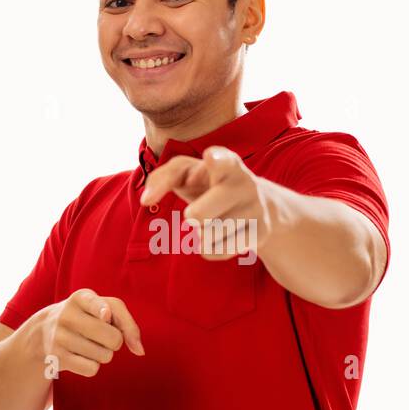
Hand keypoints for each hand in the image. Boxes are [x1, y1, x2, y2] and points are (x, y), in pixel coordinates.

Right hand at [36, 288, 143, 377]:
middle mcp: (67, 314)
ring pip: (105, 356)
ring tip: (89, 344)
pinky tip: (81, 356)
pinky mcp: (57, 357)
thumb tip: (140, 351)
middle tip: (102, 335)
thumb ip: (128, 324)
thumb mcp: (105, 308)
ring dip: (104, 354)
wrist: (44, 331)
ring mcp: (60, 337)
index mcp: (81, 297)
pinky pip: (92, 369)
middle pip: (113, 338)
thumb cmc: (87, 317)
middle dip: (116, 341)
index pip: (97, 305)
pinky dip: (93, 366)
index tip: (105, 315)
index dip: (104, 311)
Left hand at [139, 146, 270, 260]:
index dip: (215, 160)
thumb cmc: (210, 184)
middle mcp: (244, 184)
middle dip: (193, 216)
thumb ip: (162, 177)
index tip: (209, 158)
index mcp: (226, 163)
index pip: (222, 160)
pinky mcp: (260, 233)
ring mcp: (255, 209)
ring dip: (203, 233)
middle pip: (199, 216)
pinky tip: (221, 236)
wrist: (261, 206)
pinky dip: (210, 248)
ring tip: (216, 221)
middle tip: (197, 212)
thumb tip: (146, 200)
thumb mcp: (187, 173)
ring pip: (207, 236)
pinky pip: (217, 251)